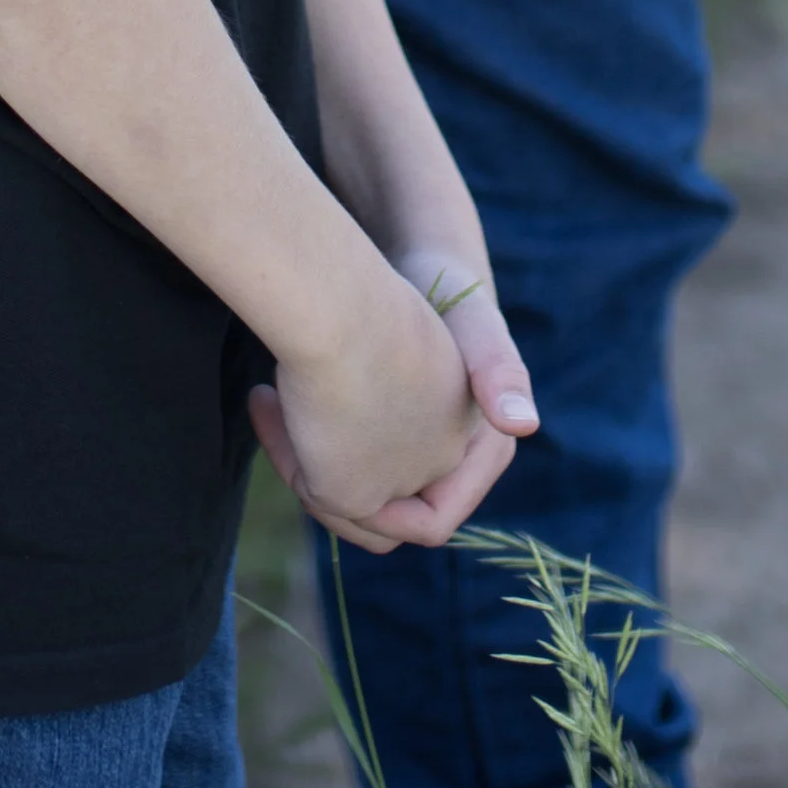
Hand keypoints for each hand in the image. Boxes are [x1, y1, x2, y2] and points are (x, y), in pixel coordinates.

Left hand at [248, 263, 515, 553]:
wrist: (413, 262)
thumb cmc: (446, 288)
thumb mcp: (474, 327)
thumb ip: (500, 372)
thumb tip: (520, 422)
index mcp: (482, 455)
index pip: (428, 525)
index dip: (373, 518)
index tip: (312, 474)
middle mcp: (451, 465)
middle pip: (382, 517)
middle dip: (323, 487)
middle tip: (276, 431)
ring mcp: (414, 452)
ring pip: (354, 493)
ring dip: (304, 462)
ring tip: (266, 404)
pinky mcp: (382, 432)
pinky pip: (341, 462)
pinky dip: (303, 442)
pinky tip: (272, 396)